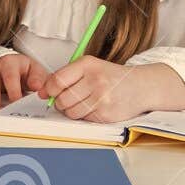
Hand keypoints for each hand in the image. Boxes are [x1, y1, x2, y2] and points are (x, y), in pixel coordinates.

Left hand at [39, 58, 184, 122]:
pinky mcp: (106, 114)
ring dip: (72, 111)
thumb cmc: (112, 77)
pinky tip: (94, 108)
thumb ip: (67, 76)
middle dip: (60, 102)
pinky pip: (84, 119)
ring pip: (71, 112)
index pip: (56, 80)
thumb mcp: (91, 67)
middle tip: (68, 99)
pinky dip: (85, 116)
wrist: (141, 87)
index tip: (50, 92)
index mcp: (87, 64)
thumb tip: (44, 92)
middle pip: (62, 99)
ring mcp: (101, 98)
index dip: (49, 90)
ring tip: (82, 103)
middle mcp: (94, 80)